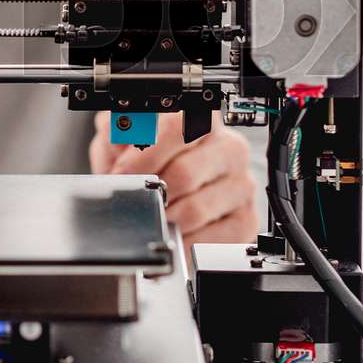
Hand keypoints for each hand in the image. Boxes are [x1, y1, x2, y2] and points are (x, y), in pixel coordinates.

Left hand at [89, 111, 257, 243]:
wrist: (173, 191)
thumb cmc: (152, 161)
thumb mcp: (126, 139)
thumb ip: (116, 132)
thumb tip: (117, 141)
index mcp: (202, 120)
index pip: (177, 129)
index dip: (144, 154)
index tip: (123, 173)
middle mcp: (228, 149)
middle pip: (185, 173)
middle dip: (151, 192)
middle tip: (135, 200)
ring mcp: (240, 185)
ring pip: (195, 209)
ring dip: (165, 219)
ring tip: (152, 217)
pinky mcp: (246, 219)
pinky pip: (212, 238)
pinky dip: (184, 242)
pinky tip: (173, 235)